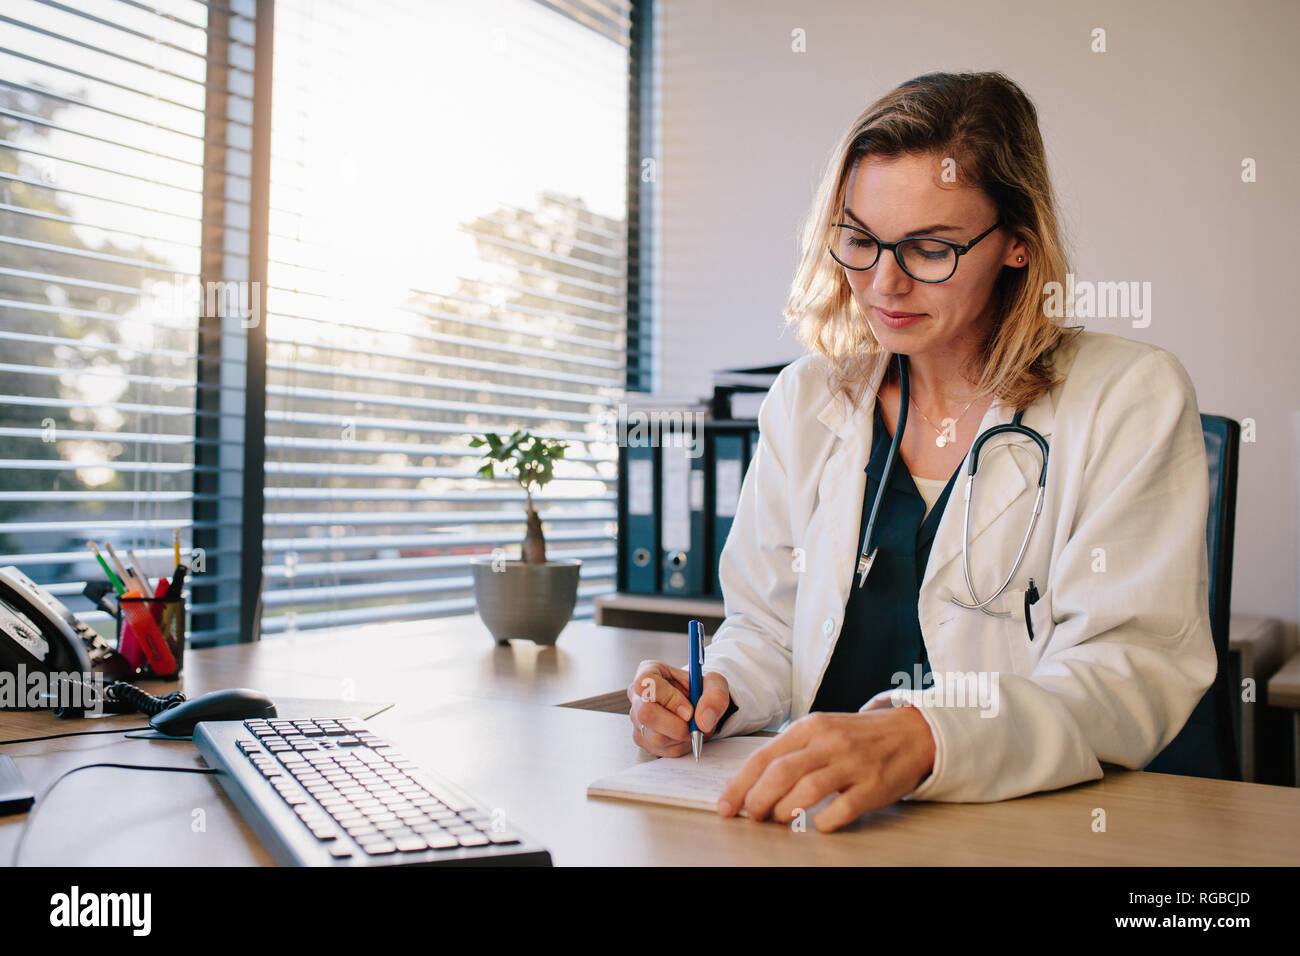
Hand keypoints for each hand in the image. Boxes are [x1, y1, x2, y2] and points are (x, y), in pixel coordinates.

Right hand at [627, 660, 729, 757]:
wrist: (698, 706)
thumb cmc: (700, 690)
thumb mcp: (715, 684)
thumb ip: (715, 697)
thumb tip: (703, 720)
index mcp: (649, 672)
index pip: (647, 685)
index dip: (670, 699)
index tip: (689, 710)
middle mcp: (638, 696)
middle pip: (645, 714)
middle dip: (676, 724)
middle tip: (693, 723)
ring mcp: (637, 719)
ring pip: (655, 736)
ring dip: (682, 736)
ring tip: (691, 725)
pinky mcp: (643, 739)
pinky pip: (662, 750)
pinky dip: (680, 746)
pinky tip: (685, 734)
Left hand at [716, 706, 935, 831]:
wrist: (910, 732)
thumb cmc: (856, 736)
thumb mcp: (820, 730)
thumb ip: (788, 752)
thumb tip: (747, 782)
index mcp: (809, 727)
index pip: (764, 756)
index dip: (740, 784)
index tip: (726, 804)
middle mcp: (828, 742)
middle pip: (781, 772)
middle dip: (757, 799)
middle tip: (751, 816)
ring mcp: (852, 764)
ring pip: (807, 790)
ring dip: (785, 810)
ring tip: (778, 819)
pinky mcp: (873, 786)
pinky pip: (841, 809)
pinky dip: (823, 822)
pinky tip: (815, 825)